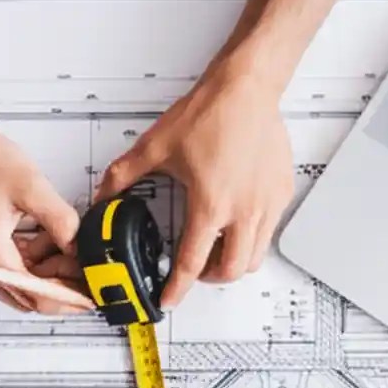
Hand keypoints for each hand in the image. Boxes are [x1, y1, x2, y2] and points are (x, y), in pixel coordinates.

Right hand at [0, 108, 91, 314]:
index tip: (87, 295)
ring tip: (65, 243)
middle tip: (82, 268)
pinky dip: (29, 255)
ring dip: (44, 268)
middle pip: (26, 293)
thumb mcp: (31, 187)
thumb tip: (77, 244)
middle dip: (58, 284)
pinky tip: (42, 233)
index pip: (36, 296)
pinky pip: (6, 261)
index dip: (67, 299)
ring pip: (17, 277)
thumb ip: (60, 221)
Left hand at [93, 61, 293, 308]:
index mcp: (210, 205)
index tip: (169, 298)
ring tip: (218, 250)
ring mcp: (267, 204)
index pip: (191, 263)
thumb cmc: (212, 112)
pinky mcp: (281, 193)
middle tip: (195, 271)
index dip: (177, 288)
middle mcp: (243, 211)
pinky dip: (253, 236)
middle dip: (210, 280)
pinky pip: (270, 230)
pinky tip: (239, 220)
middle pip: (231, 272)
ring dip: (235, 262)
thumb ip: (124, 174)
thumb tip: (106, 192)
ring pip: (255, 257)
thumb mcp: (157, 146)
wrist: (247, 89)